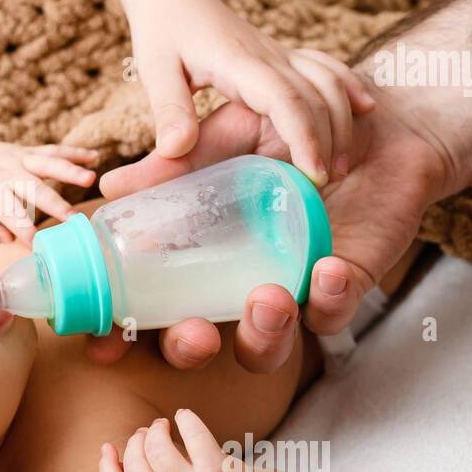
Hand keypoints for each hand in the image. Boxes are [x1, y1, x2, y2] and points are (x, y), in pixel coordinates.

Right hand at [88, 82, 449, 371]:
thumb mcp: (220, 142)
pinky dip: (331, 297)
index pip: (154, 311)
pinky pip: (335, 312)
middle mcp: (237, 285)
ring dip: (263, 334)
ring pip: (268, 346)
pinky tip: (327, 270)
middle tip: (194, 333)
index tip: (103, 348)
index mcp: (200, 261)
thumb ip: (171, 167)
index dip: (125, 337)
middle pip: (203, 345)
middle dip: (190, 349)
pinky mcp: (344, 286)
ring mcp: (290, 292)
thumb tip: (107, 188)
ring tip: (267, 298)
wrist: (368, 122)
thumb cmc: (285, 134)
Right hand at [99, 411, 229, 471]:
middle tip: (149, 431)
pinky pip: (192, 434)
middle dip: (137, 441)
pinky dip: (185, 418)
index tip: (107, 447)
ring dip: (156, 429)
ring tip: (164, 424)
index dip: (106, 469)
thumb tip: (111, 452)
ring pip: (155, 448)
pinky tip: (185, 416)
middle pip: (134, 465)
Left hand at [125, 0, 374, 183]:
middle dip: (329, 140)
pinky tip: (364, 109)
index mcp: (240, 63)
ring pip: (329, 81)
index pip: (286, 98)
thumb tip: (174, 151)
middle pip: (316, 96)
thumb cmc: (162, 32)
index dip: (305, 136)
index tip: (314, 173)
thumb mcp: (154, 70)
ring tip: (341, 164)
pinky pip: (326, 67)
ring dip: (342, 121)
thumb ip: (168, 110)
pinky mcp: (283, 55)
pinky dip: (348, 87)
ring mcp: (280, 53)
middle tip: (325, 184)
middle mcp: (270, 56)